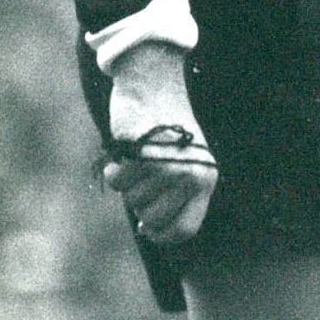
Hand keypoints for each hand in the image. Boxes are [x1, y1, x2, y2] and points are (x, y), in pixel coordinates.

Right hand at [105, 41, 217, 246]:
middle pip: (154, 218)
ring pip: (134, 201)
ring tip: (135, 163)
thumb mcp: (186, 159)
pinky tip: (118, 159)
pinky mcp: (143, 154)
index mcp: (205, 179)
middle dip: (140, 205)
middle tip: (140, 182)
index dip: (161, 236)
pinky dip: (114, 173)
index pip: (184, 229)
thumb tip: (148, 228)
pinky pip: (119, 183)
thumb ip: (176, 194)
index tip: (146, 228)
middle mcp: (190, 176)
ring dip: (128, 186)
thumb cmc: (167, 126)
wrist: (155, 84)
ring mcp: (166, 166)